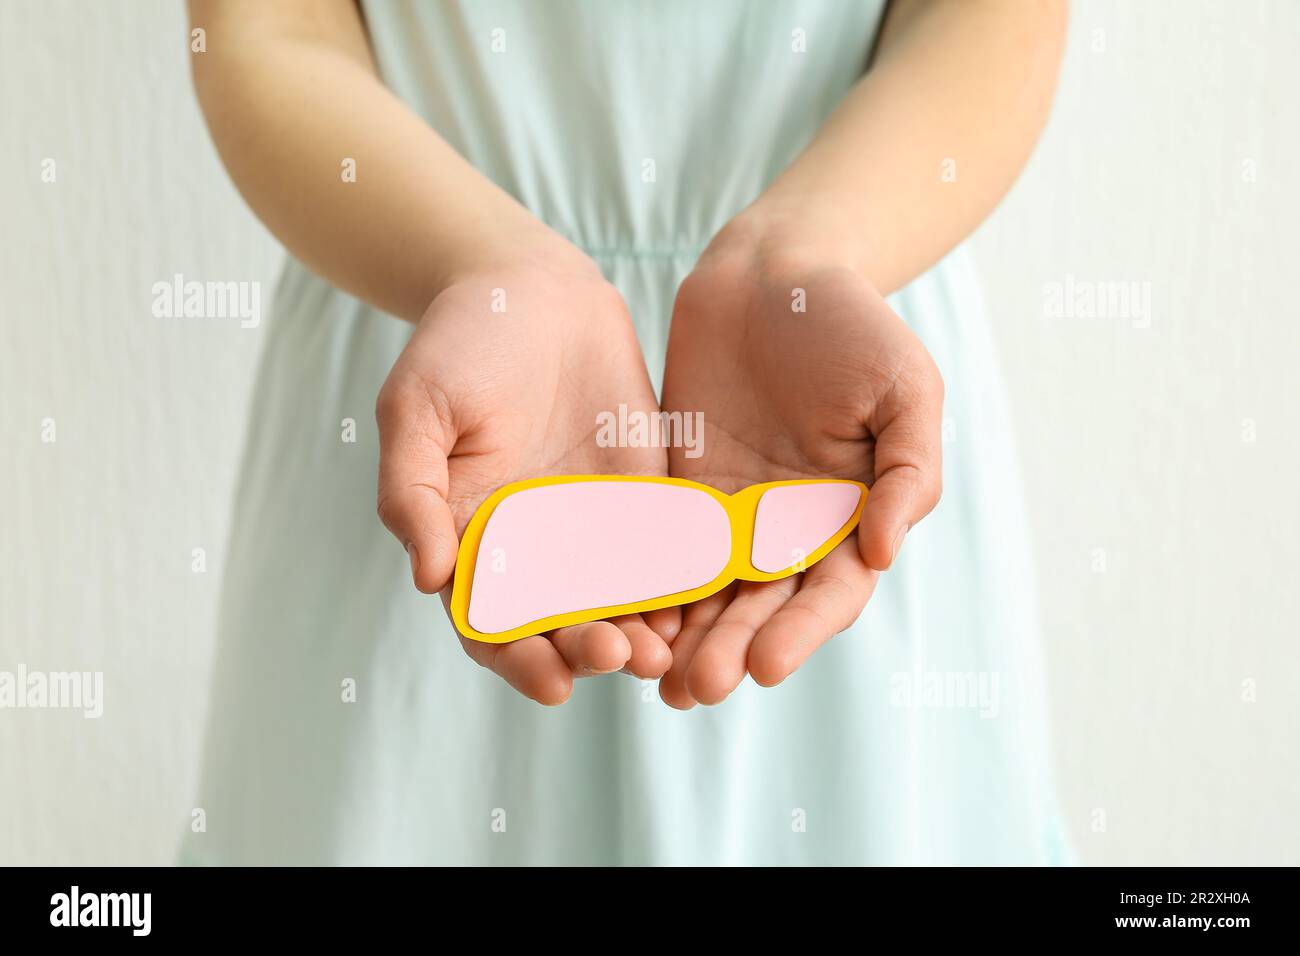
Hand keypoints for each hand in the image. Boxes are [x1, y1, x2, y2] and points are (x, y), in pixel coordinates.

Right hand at [376, 245, 679, 703]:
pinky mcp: (644, 497)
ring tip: (665, 654)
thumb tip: (430, 579)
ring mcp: (592, 525)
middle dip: (587, 653)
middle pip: (560, 625)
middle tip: (618, 656)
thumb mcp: (416, 408)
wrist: (532, 288)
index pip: (491, 623)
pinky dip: (678, 587)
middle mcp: (533, 546)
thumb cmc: (460, 345)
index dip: (518, 659)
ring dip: (639, 637)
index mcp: (471, 537)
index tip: (553, 681)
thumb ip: (415, 490)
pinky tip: (699, 606)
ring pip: (617, 602)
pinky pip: (663, 554)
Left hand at [658, 212, 943, 707]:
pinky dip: (648, 586)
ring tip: (657, 682)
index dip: (801, 632)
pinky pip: (662, 545)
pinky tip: (623, 619)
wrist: (772, 271)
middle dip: (732, 648)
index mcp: (853, 514)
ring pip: (710, 590)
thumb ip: (907, 470)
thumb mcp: (905, 386)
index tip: (765, 664)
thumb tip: (883, 553)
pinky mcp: (679, 490)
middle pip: (763, 605)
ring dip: (687, 638)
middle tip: (696, 688)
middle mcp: (792, 526)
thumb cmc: (852, 323)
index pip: (830, 591)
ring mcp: (732, 512)